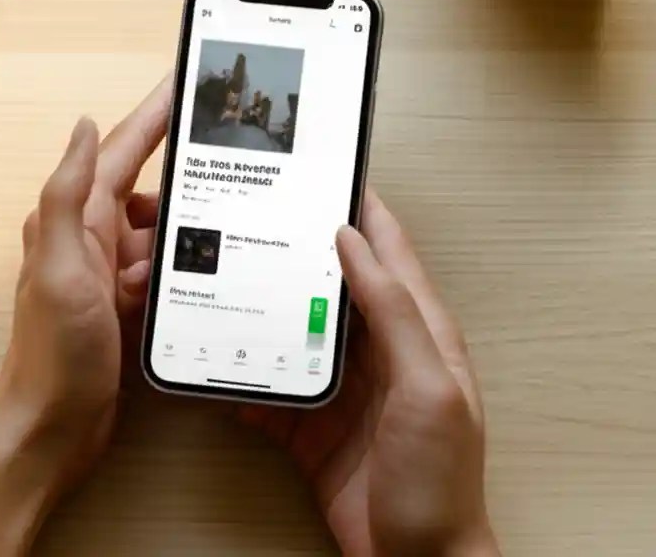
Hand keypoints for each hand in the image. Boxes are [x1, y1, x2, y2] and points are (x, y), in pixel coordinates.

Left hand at [0, 81, 170, 556]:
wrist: (52, 429)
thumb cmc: (53, 354)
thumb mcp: (59, 267)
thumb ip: (66, 196)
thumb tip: (81, 127)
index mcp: (75, 222)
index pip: (121, 151)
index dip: (153, 114)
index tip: (184, 83)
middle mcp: (89, 240)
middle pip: (145, 187)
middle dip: (181, 171)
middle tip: (227, 154)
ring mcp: (107, 274)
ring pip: (159, 232)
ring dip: (183, 231)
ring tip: (216, 233)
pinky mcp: (123, 305)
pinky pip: (161, 270)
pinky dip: (179, 269)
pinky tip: (197, 279)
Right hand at [239, 190, 498, 556]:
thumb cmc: (439, 482)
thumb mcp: (426, 386)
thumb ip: (394, 312)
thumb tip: (358, 243)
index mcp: (419, 332)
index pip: (388, 252)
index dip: (359, 210)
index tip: (323, 174)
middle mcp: (381, 354)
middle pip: (331, 288)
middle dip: (293, 257)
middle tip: (251, 223)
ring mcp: (346, 391)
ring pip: (296, 333)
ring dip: (262, 313)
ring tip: (221, 285)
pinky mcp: (315, 430)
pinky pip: (272, 390)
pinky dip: (244, 378)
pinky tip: (216, 366)